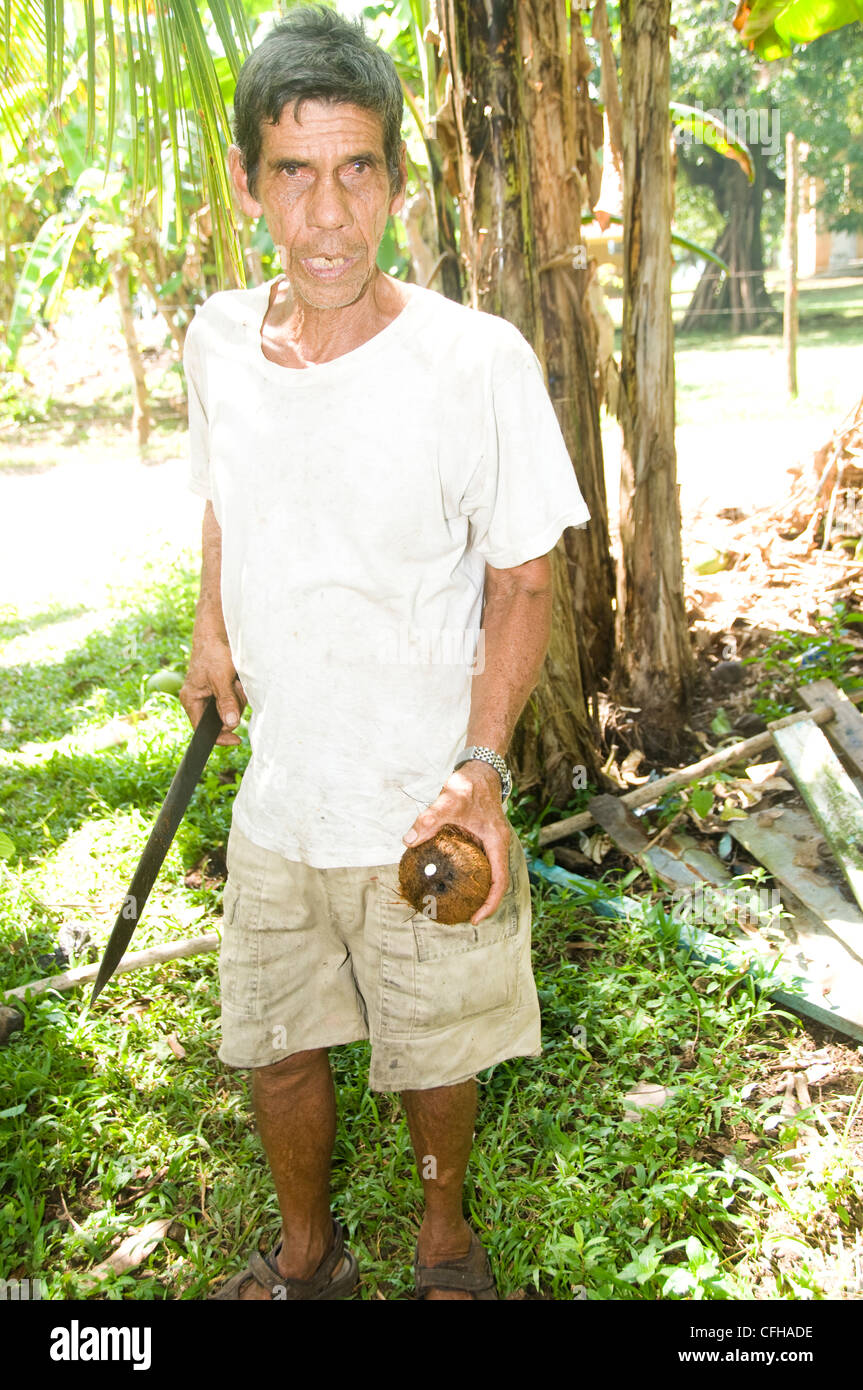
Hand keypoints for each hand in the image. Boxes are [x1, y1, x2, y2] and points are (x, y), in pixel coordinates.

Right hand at [180, 636, 246, 746]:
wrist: (216, 633)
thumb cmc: (213, 652)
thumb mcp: (221, 678)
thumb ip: (226, 701)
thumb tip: (231, 724)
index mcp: (191, 700)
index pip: (203, 729)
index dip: (220, 737)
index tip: (237, 740)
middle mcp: (199, 700)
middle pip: (221, 719)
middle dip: (232, 707)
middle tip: (235, 687)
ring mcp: (210, 695)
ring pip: (230, 710)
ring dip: (238, 697)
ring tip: (235, 680)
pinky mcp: (221, 690)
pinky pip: (234, 699)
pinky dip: (239, 691)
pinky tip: (237, 679)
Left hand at [402, 761, 509, 923]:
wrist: (480, 770)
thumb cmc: (469, 785)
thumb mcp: (448, 800)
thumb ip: (429, 820)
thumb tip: (409, 841)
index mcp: (496, 842)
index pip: (499, 881)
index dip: (489, 903)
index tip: (475, 918)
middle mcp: (498, 846)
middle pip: (496, 883)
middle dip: (484, 903)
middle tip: (464, 917)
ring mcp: (493, 844)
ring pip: (491, 875)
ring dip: (479, 892)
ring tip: (460, 905)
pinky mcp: (484, 840)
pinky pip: (483, 864)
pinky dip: (473, 877)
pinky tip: (454, 880)